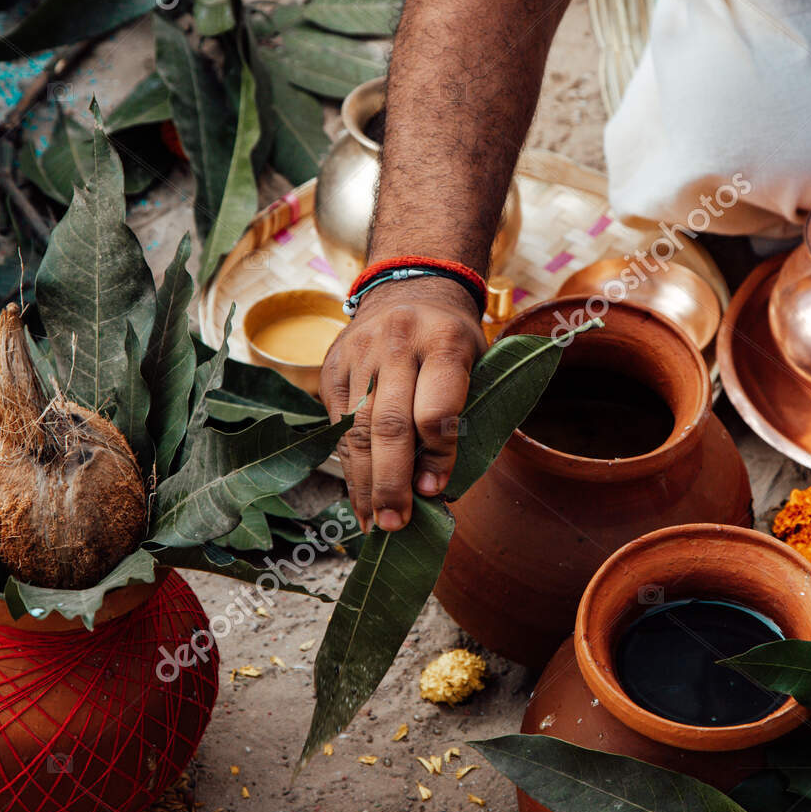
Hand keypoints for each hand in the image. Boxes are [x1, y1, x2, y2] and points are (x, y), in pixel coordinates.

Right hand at [320, 276, 485, 532]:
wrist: (410, 286)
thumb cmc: (452, 339)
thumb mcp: (477, 361)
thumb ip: (464, 415)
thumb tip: (439, 488)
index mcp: (444, 340)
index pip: (436, 408)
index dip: (437, 455)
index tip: (437, 492)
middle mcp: (397, 345)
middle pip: (389, 424)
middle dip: (393, 482)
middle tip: (398, 525)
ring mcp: (359, 355)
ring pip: (356, 430)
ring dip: (366, 485)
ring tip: (376, 525)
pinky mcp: (332, 369)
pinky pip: (338, 429)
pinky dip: (350, 470)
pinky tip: (361, 502)